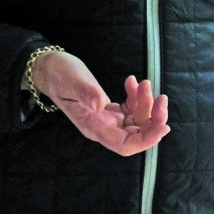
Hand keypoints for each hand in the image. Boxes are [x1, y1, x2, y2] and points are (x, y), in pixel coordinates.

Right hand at [32, 52, 169, 155]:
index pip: (124, 145)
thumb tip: (101, 105)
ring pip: (137, 120)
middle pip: (137, 135)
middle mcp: (103, 127)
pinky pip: (131, 109)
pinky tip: (132, 82)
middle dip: (154, 119)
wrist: (50, 69)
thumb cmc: (58, 75)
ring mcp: (107, 120)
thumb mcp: (72, 81)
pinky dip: (137, 97)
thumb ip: (87, 93)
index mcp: (93, 127)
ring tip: (143, 83)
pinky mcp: (109, 110)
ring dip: (146, 103)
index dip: (146, 140)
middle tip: (162, 98)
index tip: (163, 126)